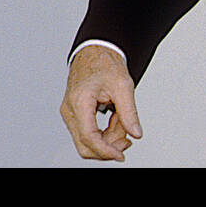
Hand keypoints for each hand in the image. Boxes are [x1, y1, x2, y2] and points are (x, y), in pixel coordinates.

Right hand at [60, 46, 141, 160]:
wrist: (96, 51)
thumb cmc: (105, 63)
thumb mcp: (123, 85)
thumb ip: (129, 112)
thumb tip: (135, 133)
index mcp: (79, 102)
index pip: (89, 137)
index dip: (106, 151)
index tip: (120, 155)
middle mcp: (69, 110)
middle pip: (85, 145)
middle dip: (109, 146)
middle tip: (127, 137)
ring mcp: (70, 113)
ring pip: (87, 141)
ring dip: (108, 137)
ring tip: (123, 118)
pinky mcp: (75, 114)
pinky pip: (88, 132)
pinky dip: (104, 131)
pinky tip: (116, 119)